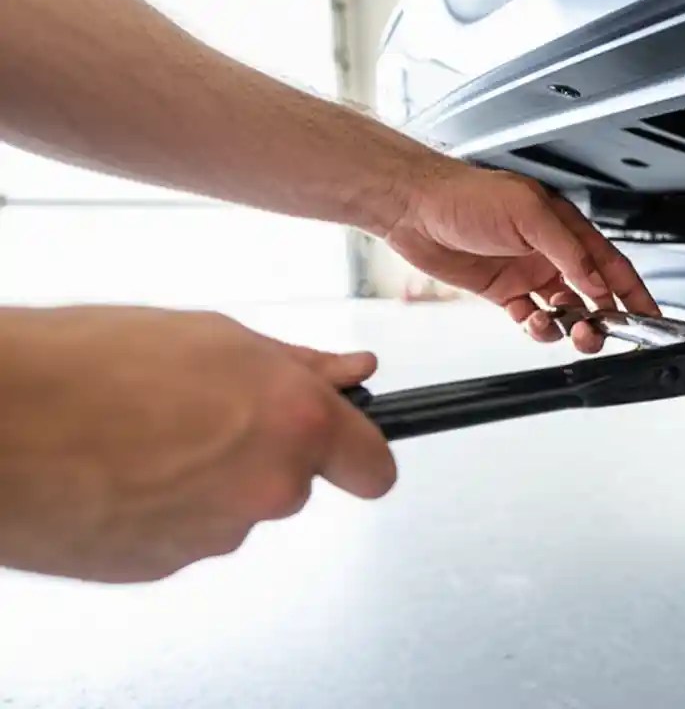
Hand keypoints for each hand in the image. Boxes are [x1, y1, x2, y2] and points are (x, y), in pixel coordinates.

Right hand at [0, 307, 395, 582]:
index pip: (375, 468)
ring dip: (209, 479)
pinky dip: (165, 509)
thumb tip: (352, 375)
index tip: (350, 448)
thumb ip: (297, 367)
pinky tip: (121, 471)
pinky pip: (186, 534)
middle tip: (202, 412)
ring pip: (236, 508)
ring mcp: (216, 536)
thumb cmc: (90, 364)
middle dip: (264, 454)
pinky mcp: (164, 567)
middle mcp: (269, 489)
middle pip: (296, 485)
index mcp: (295, 426)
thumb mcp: (215, 336)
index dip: (362, 455)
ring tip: (144, 434)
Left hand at [382, 164, 659, 352]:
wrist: (416, 208)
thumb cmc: (468, 195)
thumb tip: (595, 281)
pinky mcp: (503, 291)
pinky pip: (532, 318)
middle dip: (602, 318)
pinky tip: (535, 325)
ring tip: (564, 329)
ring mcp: (527, 272)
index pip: (611, 265)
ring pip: (564, 310)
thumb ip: (566, 250)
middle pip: (592, 293)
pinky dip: (538, 328)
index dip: (634, 292)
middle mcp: (550, 252)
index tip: (650, 317)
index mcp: (566, 229)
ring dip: (569, 326)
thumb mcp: (528, 214)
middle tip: (599, 333)